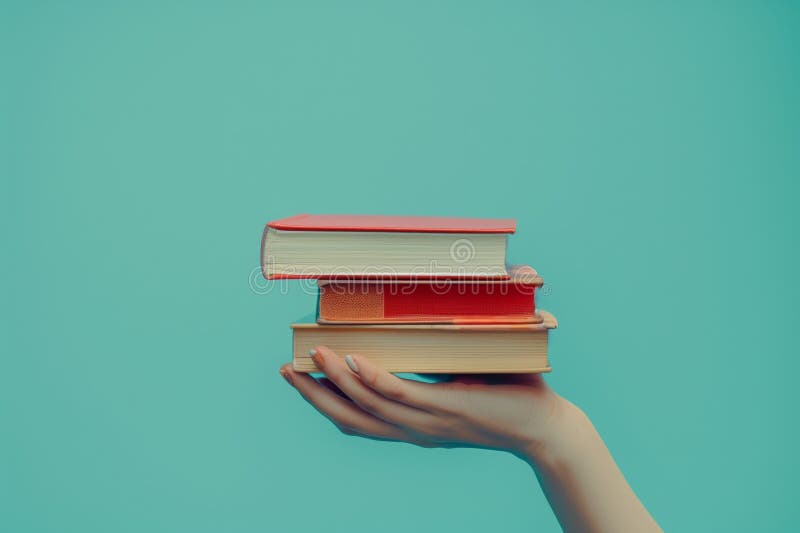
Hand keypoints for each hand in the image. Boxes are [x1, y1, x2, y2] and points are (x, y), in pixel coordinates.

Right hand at [279, 345, 567, 459]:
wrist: (546, 428)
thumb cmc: (508, 398)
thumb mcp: (463, 377)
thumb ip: (437, 359)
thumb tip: (420, 320)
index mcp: (414, 423)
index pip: (359, 418)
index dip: (326, 400)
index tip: (299, 376)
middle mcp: (414, 429)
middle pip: (351, 418)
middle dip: (315, 395)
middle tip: (286, 369)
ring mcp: (428, 422)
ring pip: (368, 406)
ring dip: (335, 382)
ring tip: (311, 357)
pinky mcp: (448, 410)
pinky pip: (402, 395)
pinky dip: (373, 379)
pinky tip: (353, 361)